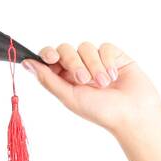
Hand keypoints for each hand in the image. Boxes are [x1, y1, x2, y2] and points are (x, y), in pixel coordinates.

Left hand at [23, 42, 160, 136]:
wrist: (133, 113)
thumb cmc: (101, 112)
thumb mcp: (69, 97)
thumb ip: (48, 80)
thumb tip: (27, 64)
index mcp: (64, 79)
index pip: (50, 58)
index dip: (48, 54)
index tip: (51, 58)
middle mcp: (79, 68)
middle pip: (66, 49)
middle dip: (74, 63)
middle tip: (84, 80)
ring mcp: (97, 61)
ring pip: (86, 47)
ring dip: (93, 66)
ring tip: (103, 84)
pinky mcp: (115, 56)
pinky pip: (104, 47)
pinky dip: (107, 60)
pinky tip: (114, 75)